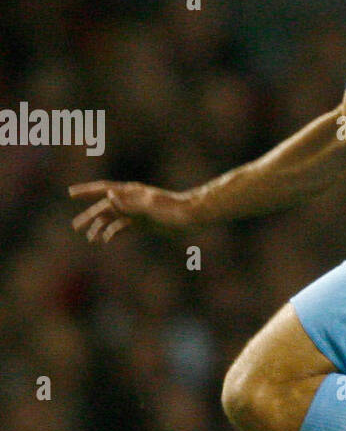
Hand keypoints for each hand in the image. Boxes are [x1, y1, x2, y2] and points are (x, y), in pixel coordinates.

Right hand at [68, 180, 194, 243]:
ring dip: (100, 228)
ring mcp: (136, 212)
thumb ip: (128, 203)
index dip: (86, 191)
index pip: (104, 189)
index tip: (70, 193)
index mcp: (131, 192)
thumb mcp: (149, 207)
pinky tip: (105, 241)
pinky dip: (113, 233)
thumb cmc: (172, 209)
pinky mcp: (142, 223)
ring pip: (112, 219)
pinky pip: (123, 227)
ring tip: (89, 239)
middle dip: (89, 217)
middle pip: (104, 207)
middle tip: (74, 226)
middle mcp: (131, 200)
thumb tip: (108, 197)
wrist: (191, 217)